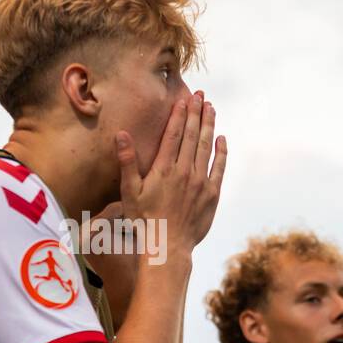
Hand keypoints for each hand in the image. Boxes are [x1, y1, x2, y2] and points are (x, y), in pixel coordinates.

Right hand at [116, 91, 225, 259]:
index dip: (179, 114)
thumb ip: (127, 161)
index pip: (174, 134)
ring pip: (206, 146)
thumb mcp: (129, 192)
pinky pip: (219, 167)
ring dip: (209, 125)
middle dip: (196, 113)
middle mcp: (184, 171)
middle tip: (200, 95)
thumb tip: (121, 134)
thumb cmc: (144, 220)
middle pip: (192, 135)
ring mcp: (200, 182)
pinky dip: (221, 151)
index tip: (184, 99)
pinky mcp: (212, 194)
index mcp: (164, 168)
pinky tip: (221, 138)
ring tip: (211, 108)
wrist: (167, 247)